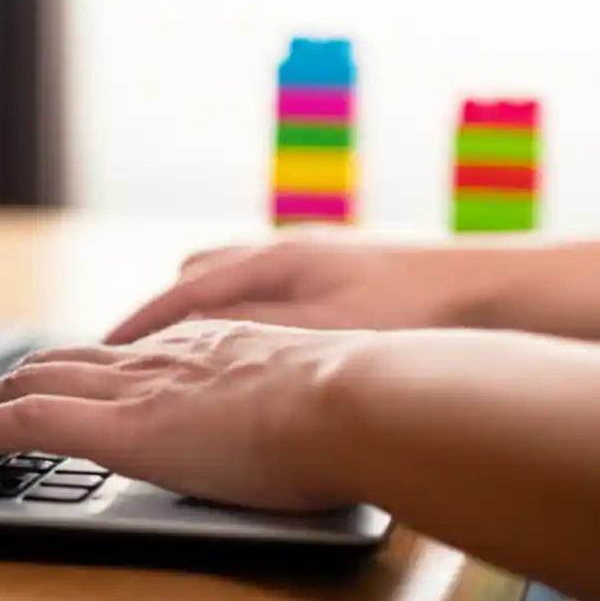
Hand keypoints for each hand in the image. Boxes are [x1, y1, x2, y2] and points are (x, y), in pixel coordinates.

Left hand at [0, 320, 373, 511]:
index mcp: (208, 347)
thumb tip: (300, 418)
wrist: (355, 400)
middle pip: (67, 357)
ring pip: (34, 379)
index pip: (125, 353)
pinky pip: (25, 419)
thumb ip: (288, 397)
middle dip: (21, 376)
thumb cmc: (356, 407)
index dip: (85, 367)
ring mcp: (138, 387)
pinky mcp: (121, 428)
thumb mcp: (314, 391)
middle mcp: (162, 357)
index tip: (66, 381)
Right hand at [106, 238, 514, 343]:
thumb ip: (255, 337)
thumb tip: (194, 346)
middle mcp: (289, 249)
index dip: (139, 324)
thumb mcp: (324, 335)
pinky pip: (271, 287)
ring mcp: (318, 258)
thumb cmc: (412, 313)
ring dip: (207, 309)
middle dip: (164, 313)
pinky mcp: (346, 272)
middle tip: (137, 350)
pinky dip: (247, 312)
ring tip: (191, 348)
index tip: (104, 348)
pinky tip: (264, 342)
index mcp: (274, 260)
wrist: (496, 290)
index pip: (183, 292)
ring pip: (237, 277)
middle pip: (200, 275)